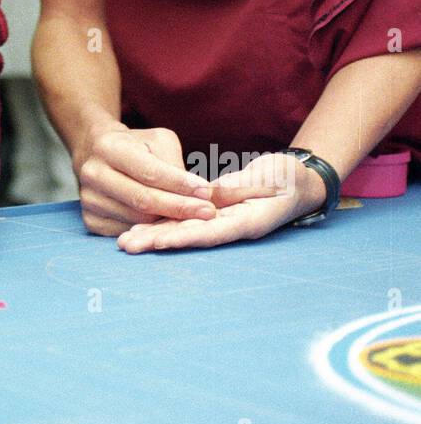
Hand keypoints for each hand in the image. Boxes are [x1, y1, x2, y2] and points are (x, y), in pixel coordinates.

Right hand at [77, 124, 215, 235]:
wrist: (95, 153)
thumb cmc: (136, 146)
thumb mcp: (157, 141)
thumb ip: (175, 165)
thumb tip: (201, 193)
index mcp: (109, 147)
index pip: (149, 172)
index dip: (179, 185)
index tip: (207, 193)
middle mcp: (94, 174)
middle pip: (142, 200)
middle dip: (179, 208)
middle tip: (208, 212)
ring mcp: (89, 200)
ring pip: (137, 219)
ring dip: (168, 222)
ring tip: (192, 218)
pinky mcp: (91, 220)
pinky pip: (127, 232)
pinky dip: (150, 231)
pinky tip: (167, 224)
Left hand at [117, 152, 326, 252]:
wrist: (298, 182)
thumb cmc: (288, 179)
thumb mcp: (271, 178)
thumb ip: (241, 187)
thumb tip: (211, 195)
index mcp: (248, 222)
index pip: (211, 232)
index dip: (184, 237)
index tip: (158, 241)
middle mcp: (231, 228)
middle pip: (190, 237)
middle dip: (158, 241)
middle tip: (127, 246)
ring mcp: (222, 224)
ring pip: (184, 231)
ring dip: (154, 236)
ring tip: (125, 242)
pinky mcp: (214, 215)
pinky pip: (186, 222)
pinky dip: (163, 225)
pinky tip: (140, 229)